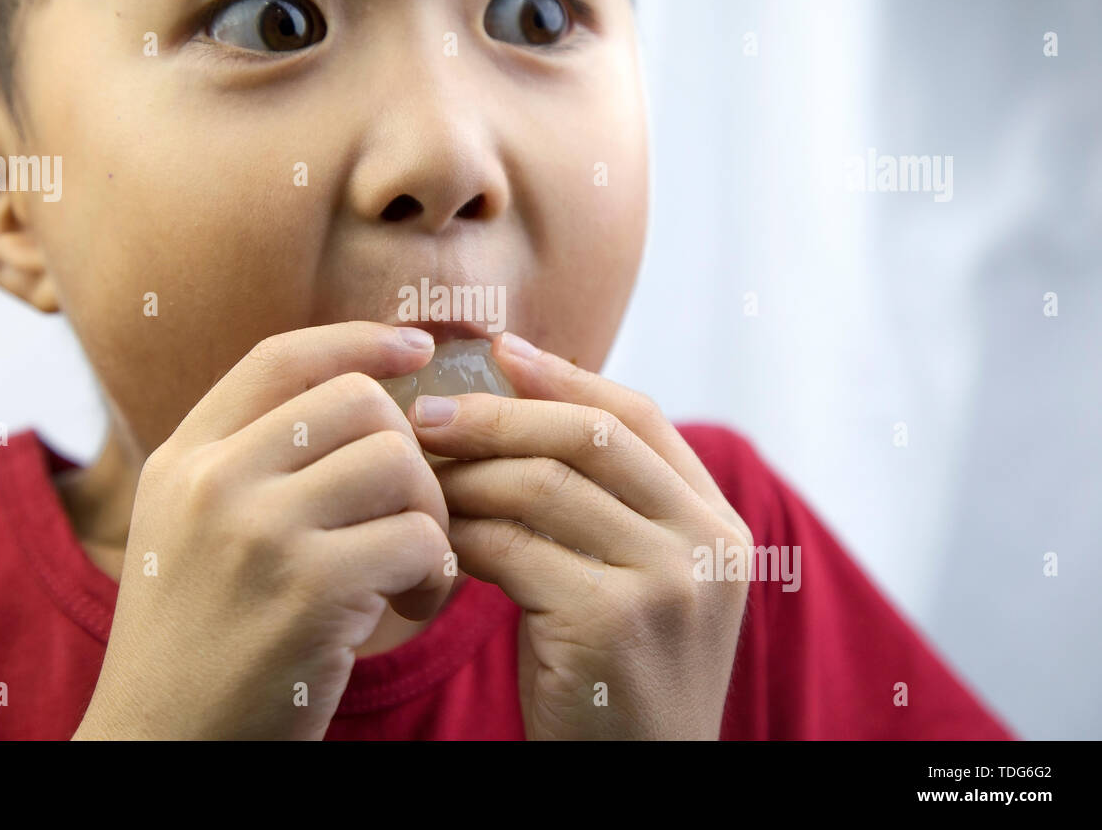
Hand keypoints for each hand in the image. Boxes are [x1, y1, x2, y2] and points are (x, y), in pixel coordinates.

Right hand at [74, 321, 453, 739]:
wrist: (160, 750)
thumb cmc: (197, 643)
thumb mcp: (189, 532)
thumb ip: (249, 462)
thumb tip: (358, 394)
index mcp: (183, 459)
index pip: (280, 358)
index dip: (357, 339)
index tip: (416, 348)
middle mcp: (213, 481)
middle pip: (358, 402)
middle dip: (410, 451)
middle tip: (411, 515)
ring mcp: (258, 532)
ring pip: (399, 462)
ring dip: (431, 516)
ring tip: (412, 571)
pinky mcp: (310, 591)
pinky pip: (421, 538)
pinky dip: (438, 573)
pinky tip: (412, 609)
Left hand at [408, 332, 753, 739]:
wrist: (635, 786)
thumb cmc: (614, 681)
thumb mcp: (638, 584)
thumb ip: (607, 506)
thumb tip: (522, 405)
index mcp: (717, 523)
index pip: (637, 417)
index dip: (564, 375)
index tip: (500, 350)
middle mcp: (707, 544)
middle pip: (589, 435)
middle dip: (498, 414)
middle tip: (426, 413)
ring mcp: (666, 583)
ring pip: (542, 484)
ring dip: (467, 474)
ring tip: (419, 476)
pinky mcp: (610, 622)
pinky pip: (512, 547)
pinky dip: (461, 536)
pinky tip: (435, 541)